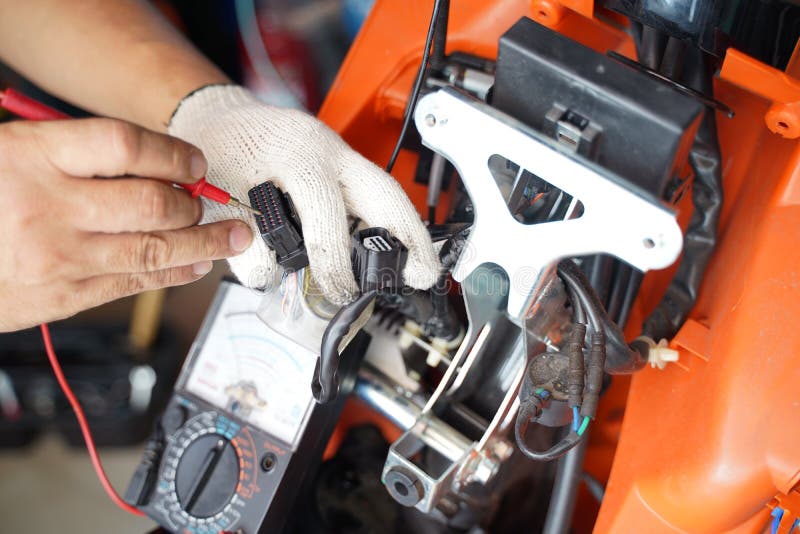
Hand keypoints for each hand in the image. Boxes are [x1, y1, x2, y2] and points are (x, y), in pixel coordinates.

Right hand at [0, 118, 252, 331]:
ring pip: (156, 249)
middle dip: (198, 204)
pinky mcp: (63, 298)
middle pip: (154, 203)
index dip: (174, 152)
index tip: (195, 160)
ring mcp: (59, 258)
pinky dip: (174, 274)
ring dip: (206, 243)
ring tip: (232, 237)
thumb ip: (76, 154)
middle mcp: (49, 208)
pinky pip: (135, 284)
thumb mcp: (12, 152)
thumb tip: (155, 165)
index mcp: (32, 157)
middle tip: (215, 202)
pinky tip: (196, 265)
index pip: (126, 145)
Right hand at [169, 85, 438, 304]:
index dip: (411, 238)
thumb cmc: (275, 151)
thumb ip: (349, 204)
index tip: (424, 274)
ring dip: (287, 264)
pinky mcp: (218, 191)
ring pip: (280, 241)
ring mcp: (256, 171)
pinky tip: (252, 243)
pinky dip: (255, 264)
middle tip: (345, 292)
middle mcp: (301, 156)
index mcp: (336, 154)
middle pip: (328, 223)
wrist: (211, 119)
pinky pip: (244, 250)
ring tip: (285, 252)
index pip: (384, 195)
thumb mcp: (322, 163)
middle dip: (338, 271)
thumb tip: (381, 263)